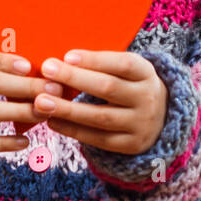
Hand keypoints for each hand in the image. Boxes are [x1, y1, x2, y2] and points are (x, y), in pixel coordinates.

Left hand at [32, 50, 167, 154]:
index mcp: (146, 73)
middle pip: (108, 87)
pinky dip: (72, 130)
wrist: (160, 120)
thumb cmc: (129, 87)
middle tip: (47, 70)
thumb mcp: (126, 73)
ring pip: (100, 116)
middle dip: (74, 78)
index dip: (95, 60)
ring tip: (41, 101)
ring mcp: (141, 124)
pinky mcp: (130, 145)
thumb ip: (101, 67)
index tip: (67, 55)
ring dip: (68, 109)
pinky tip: (53, 120)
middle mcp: (147, 98)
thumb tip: (61, 61)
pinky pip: (97, 138)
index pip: (123, 64)